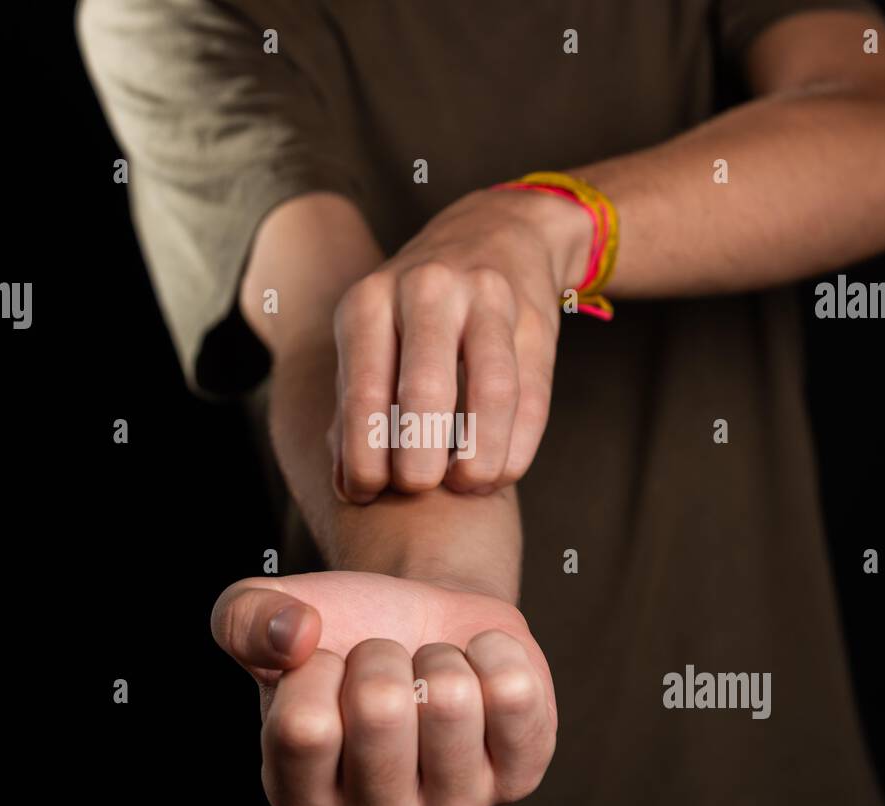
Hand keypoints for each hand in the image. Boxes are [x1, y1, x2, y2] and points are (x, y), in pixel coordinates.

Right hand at [210, 570, 557, 805]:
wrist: (423, 616)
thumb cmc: (341, 628)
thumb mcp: (263, 612)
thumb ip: (246, 620)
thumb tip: (295, 635)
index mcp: (301, 804)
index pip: (305, 728)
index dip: (317, 665)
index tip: (327, 664)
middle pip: (382, 710)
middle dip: (382, 655)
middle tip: (386, 666)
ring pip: (451, 699)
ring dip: (438, 656)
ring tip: (428, 669)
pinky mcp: (521, 776)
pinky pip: (514, 692)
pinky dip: (493, 651)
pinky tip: (475, 668)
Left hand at [330, 187, 591, 501]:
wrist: (497, 231)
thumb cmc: (415, 308)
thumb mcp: (373, 334)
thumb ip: (357, 406)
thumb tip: (347, 487)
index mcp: (371, 300)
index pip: (364, 389)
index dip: (363, 453)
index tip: (365, 494)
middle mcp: (428, 291)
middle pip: (426, 390)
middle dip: (420, 457)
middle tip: (416, 492)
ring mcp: (489, 300)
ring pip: (492, 391)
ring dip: (479, 455)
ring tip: (467, 487)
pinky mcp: (537, 319)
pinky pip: (532, 396)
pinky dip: (517, 445)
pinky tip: (500, 472)